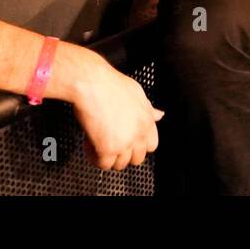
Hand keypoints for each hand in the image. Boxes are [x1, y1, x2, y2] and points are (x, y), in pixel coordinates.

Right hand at [73, 54, 161, 170]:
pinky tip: (89, 144)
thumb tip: (159, 115)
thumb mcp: (136, 92)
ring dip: (109, 157)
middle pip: (137, 159)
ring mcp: (124, 143)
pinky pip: (103, 165)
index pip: (152, 145)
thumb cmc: (110, 84)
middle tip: (111, 142)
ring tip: (98, 142)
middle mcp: (138, 134)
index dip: (138, 145)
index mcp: (147, 121)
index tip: (128, 141)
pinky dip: (95, 157)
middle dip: (123, 153)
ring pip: (120, 165)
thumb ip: (148, 108)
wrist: (92, 83)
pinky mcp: (107, 149)